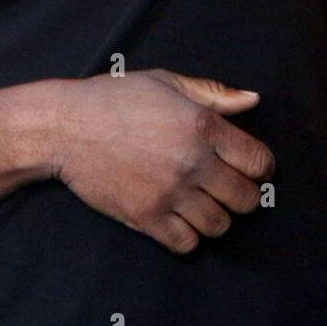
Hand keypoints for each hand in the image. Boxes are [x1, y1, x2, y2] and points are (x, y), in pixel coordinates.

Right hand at [49, 67, 274, 253]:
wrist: (66, 127)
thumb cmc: (115, 98)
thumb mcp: (166, 82)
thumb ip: (213, 93)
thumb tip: (254, 100)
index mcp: (202, 126)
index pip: (259, 163)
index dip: (261, 168)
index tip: (250, 169)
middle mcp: (193, 163)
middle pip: (246, 199)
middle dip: (242, 195)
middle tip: (226, 188)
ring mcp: (170, 193)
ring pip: (220, 226)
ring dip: (216, 217)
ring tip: (202, 204)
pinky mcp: (146, 217)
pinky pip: (187, 243)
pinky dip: (189, 236)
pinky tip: (179, 219)